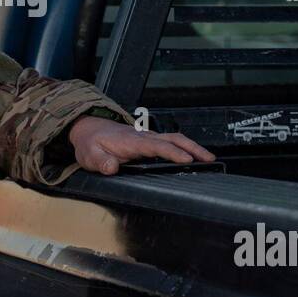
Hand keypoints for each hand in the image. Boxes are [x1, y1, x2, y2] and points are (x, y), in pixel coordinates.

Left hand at [67, 116, 214, 175]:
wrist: (88, 128)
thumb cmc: (90, 143)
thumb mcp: (90, 155)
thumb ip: (101, 162)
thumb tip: (112, 168)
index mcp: (131, 141)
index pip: (156, 146)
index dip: (172, 152)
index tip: (187, 160)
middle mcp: (142, 137)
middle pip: (173, 138)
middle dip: (192, 148)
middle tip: (210, 159)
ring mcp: (146, 137)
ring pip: (174, 138)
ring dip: (192, 146)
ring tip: (208, 158)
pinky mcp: (147, 140)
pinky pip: (169, 141)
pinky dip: (184, 146)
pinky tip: (192, 155)